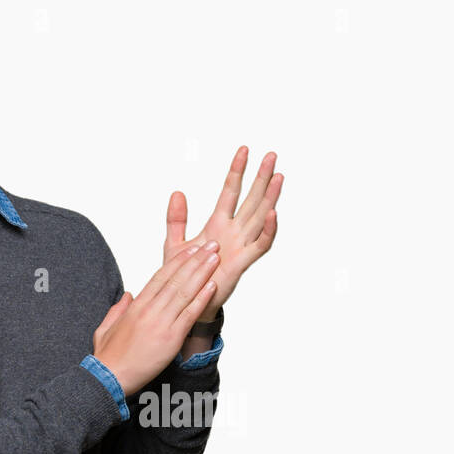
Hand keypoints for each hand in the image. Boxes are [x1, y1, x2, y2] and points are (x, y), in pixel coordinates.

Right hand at [93, 242, 221, 395]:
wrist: (110, 377)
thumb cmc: (108, 356)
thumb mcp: (106, 327)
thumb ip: (117, 309)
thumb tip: (127, 294)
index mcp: (136, 306)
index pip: (160, 277)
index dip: (177, 262)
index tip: (190, 250)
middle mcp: (150, 310)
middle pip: (176, 278)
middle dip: (195, 260)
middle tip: (211, 246)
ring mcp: (161, 322)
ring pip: (185, 291)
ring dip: (202, 273)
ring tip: (215, 258)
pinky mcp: (170, 337)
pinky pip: (189, 314)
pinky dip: (202, 298)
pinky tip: (212, 286)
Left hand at [164, 146, 281, 320]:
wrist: (187, 303)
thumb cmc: (184, 277)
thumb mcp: (175, 243)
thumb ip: (176, 219)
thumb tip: (177, 193)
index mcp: (217, 225)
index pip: (230, 191)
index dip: (237, 171)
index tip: (244, 150)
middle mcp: (232, 232)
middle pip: (251, 199)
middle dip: (261, 178)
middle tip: (272, 155)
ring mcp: (240, 246)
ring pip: (259, 217)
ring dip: (270, 198)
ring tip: (278, 177)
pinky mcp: (242, 262)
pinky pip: (260, 245)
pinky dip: (267, 230)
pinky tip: (272, 214)